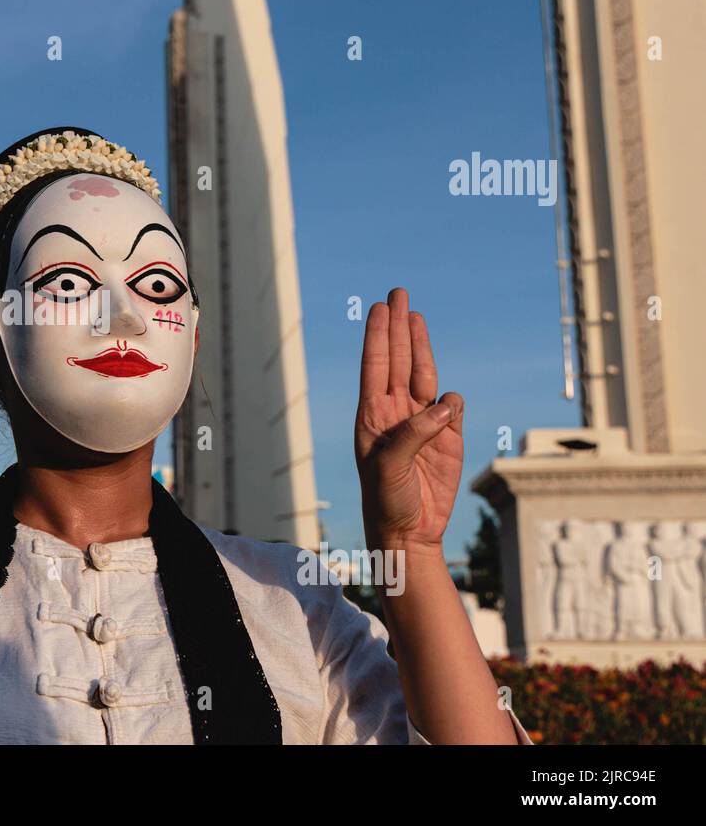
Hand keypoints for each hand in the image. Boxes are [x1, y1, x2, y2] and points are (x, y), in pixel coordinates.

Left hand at [354, 288, 463, 551]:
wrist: (409, 532)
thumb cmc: (386, 501)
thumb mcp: (389, 467)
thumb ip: (413, 434)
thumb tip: (444, 404)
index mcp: (372, 416)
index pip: (376, 367)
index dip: (379, 336)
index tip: (380, 308)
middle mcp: (396, 413)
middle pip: (398, 360)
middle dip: (398, 328)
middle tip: (398, 293)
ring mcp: (423, 424)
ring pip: (423, 375)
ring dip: (421, 347)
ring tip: (415, 316)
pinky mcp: (449, 439)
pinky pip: (452, 409)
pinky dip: (451, 400)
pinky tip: (446, 395)